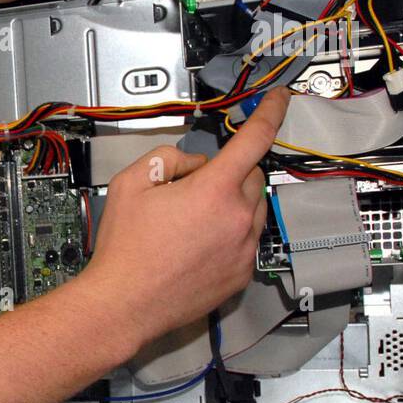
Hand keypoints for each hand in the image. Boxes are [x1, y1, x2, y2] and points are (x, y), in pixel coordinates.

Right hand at [76, 88, 292, 348]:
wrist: (124, 303)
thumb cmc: (125, 247)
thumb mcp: (131, 183)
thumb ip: (168, 158)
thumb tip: (194, 164)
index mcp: (213, 190)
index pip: (254, 139)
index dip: (270, 112)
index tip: (279, 99)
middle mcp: (238, 219)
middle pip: (252, 177)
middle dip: (229, 173)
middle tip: (190, 189)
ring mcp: (244, 250)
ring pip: (253, 209)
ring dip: (232, 204)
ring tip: (190, 222)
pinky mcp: (242, 275)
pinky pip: (247, 241)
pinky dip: (230, 234)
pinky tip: (195, 246)